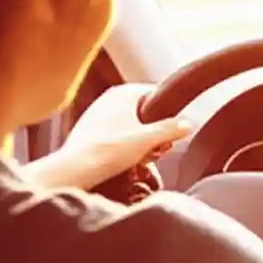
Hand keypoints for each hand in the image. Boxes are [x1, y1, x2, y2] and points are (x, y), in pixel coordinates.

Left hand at [28, 84, 191, 189]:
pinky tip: (126, 163)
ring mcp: (97, 116)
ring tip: (142, 159)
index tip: (172, 133)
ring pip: (132, 127)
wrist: (73, 170)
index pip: (157, 95)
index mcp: (122, 92)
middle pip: (145, 113)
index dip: (169, 114)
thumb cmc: (109, 151)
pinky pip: (118, 136)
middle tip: (157, 151)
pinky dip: (126, 148)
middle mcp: (108, 99)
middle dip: (155, 133)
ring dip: (142, 143)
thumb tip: (189, 123)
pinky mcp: (90, 132)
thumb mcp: (149, 140)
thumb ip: (171, 129)